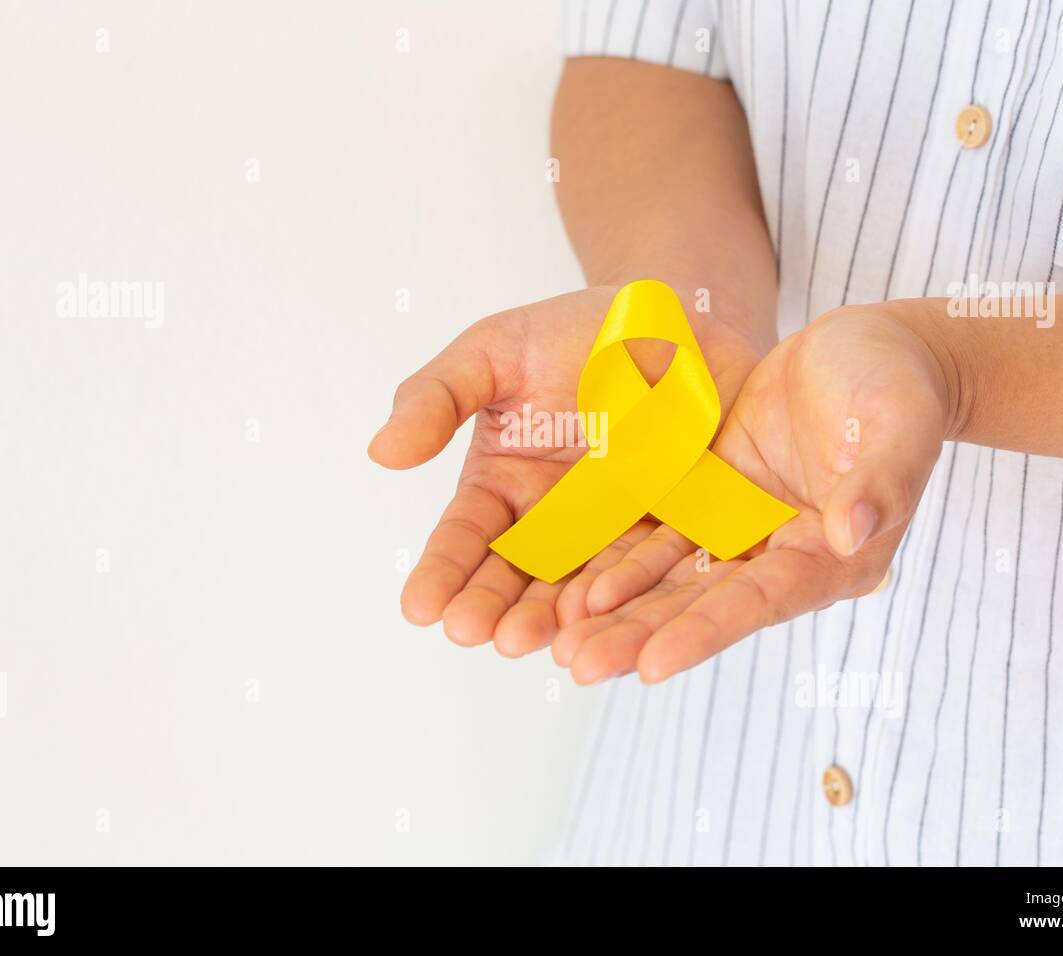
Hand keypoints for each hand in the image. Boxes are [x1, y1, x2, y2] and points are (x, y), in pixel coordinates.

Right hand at [368, 284, 770, 656]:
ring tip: (525, 639)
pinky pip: (649, 572)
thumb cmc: (580, 331)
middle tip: (472, 632)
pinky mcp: (672, 531)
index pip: (466, 536)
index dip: (443, 571)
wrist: (680, 321)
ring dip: (549, 619)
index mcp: (503, 484)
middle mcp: (554, 520)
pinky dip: (625, 600)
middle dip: (491, 607)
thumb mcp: (496, 349)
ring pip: (577, 587)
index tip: (420, 606)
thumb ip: (439, 396)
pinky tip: (601, 619)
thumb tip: (382, 451)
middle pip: (517, 576)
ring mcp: (614, 531)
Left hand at [551, 300, 961, 684]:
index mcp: (836, 557)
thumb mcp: (898, 423)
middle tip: (579, 666)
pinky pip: (660, 536)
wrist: (869, 350)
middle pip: (705, 606)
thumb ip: (882, 480)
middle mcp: (785, 557)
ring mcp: (745, 532)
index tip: (650, 664)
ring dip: (620, 611)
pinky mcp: (714, 500)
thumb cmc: (895, 383)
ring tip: (560, 643)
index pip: (762, 602)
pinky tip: (570, 583)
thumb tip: (852, 533)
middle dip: (642, 636)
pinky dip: (619, 560)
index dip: (706, 632)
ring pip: (673, 580)